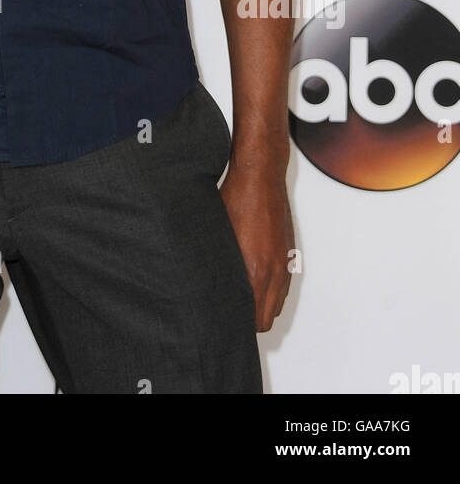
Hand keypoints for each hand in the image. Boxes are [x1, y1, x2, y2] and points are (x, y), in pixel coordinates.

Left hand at [218, 163, 294, 331]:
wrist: (261, 176)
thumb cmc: (237, 199)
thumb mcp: (219, 233)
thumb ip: (218, 266)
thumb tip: (208, 285)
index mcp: (256, 271)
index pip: (252, 318)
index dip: (237, 322)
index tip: (223, 318)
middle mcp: (274, 272)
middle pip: (266, 319)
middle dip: (249, 319)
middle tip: (229, 309)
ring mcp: (285, 264)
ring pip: (277, 304)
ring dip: (262, 306)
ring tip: (241, 295)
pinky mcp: (289, 254)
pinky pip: (284, 287)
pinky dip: (272, 291)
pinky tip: (255, 279)